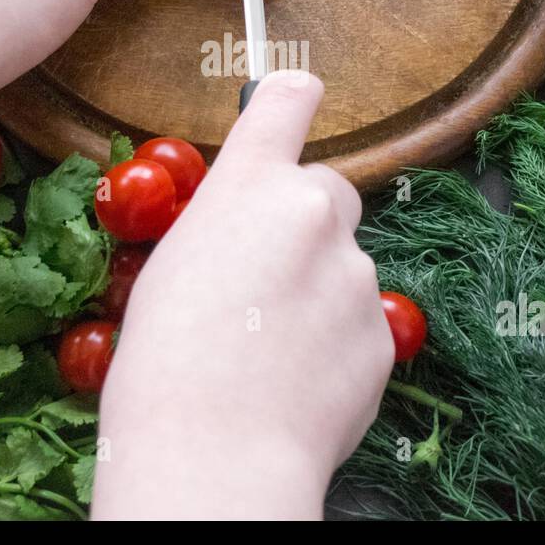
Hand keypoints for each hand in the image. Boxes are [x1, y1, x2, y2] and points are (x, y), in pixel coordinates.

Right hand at [91, 71, 393, 519]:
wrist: (213, 450)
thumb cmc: (163, 361)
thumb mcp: (172, 264)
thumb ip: (224, 226)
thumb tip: (246, 230)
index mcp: (249, 185)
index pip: (287, 101)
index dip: (292, 96)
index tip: (298, 94)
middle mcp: (313, 210)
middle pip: (327, 192)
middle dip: (304, 223)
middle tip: (264, 279)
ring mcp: (356, 270)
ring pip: (343, 263)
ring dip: (317, 289)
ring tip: (270, 347)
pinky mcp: (381, 330)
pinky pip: (358, 320)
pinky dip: (335, 341)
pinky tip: (297, 378)